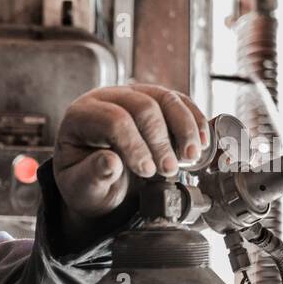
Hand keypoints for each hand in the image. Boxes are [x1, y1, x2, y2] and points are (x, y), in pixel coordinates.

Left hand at [53, 83, 208, 222]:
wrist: (100, 181)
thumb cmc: (87, 183)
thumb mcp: (82, 188)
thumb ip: (92, 176)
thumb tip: (110, 163)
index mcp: (80, 116)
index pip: (113, 120)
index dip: (134, 145)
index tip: (147, 171)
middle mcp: (105, 98)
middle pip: (143, 106)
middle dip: (160, 140)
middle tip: (170, 170)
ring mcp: (132, 95)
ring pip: (166, 98)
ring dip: (184, 128)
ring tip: (191, 157)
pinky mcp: (154, 100)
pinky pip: (180, 102)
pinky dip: (194, 122)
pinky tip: (202, 143)